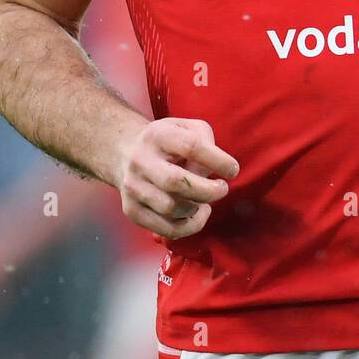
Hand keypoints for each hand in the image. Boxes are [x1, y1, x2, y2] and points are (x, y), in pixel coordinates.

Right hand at [117, 117, 239, 239]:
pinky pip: (165, 228)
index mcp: (158, 135)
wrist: (126, 153)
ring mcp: (133, 187)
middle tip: (222, 189)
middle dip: (207, 191)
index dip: (218, 160)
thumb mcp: (188, 129)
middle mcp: (141, 161)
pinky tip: (196, 213)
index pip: (191, 146)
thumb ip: (205, 143)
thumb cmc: (168, 142)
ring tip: (205, 200)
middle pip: (176, 182)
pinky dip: (189, 226)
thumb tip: (210, 173)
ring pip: (171, 208)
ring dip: (196, 208)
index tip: (232, 170)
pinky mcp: (131, 210)